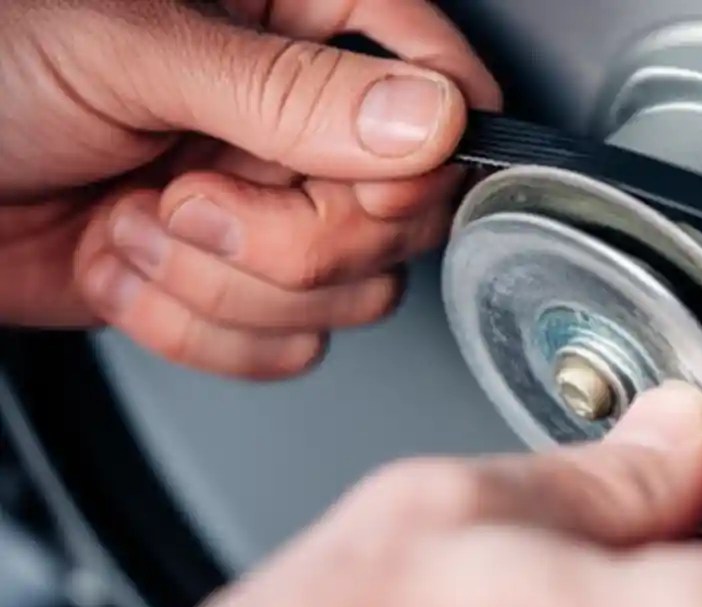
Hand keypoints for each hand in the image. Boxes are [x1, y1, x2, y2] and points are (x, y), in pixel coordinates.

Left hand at [0, 0, 498, 377]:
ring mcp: (276, 211)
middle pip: (403, 219)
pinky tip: (129, 262)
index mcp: (300, 24)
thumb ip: (289, 92)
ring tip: (136, 219)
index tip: (344, 180)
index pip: (441, 91)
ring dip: (220, 283)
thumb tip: (430, 122)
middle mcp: (305, 125)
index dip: (412, 158)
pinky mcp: (240, 287)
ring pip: (352, 295)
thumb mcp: (132, 51)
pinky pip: (289, 347)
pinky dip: (193, 328)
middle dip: (283, 236)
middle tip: (186, 191)